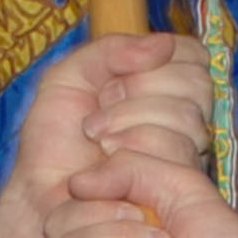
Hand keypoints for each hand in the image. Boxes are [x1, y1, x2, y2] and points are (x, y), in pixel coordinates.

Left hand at [14, 32, 200, 217]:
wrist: (41, 193)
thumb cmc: (55, 140)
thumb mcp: (69, 77)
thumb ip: (112, 49)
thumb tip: (164, 43)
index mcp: (165, 89)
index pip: (194, 56)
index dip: (159, 58)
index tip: (112, 80)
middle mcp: (183, 122)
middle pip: (196, 84)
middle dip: (139, 88)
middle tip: (101, 107)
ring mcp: (186, 156)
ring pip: (187, 118)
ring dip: (130, 120)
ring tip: (98, 139)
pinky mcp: (180, 188)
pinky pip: (178, 152)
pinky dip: (134, 149)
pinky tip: (108, 163)